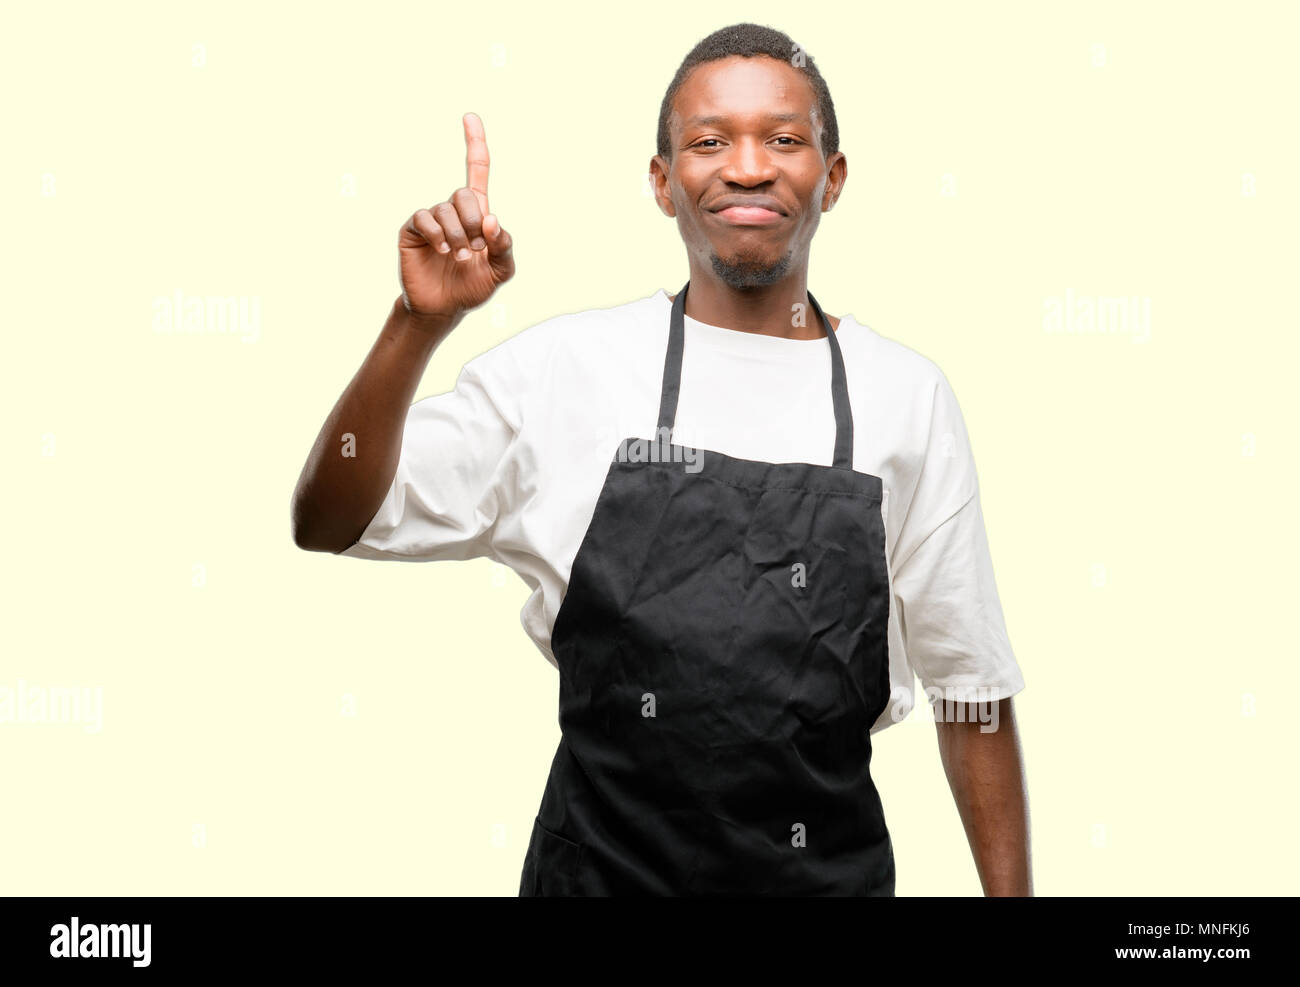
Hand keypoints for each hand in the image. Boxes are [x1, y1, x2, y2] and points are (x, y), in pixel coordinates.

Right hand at [397, 112, 514, 324]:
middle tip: (478, 246)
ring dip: (458, 235)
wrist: (444, 308)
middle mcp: (453, 210)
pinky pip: (425, 218)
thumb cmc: (473, 287)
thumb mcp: (501, 271)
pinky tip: (442, 251)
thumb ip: (505, 246)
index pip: (477, 170)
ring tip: (460, 256)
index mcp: (477, 214)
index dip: (475, 143)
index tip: (469, 117)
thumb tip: (492, 220)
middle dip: (475, 220)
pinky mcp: (413, 230)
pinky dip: (438, 234)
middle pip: (465, 193)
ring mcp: (432, 219)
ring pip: (446, 209)